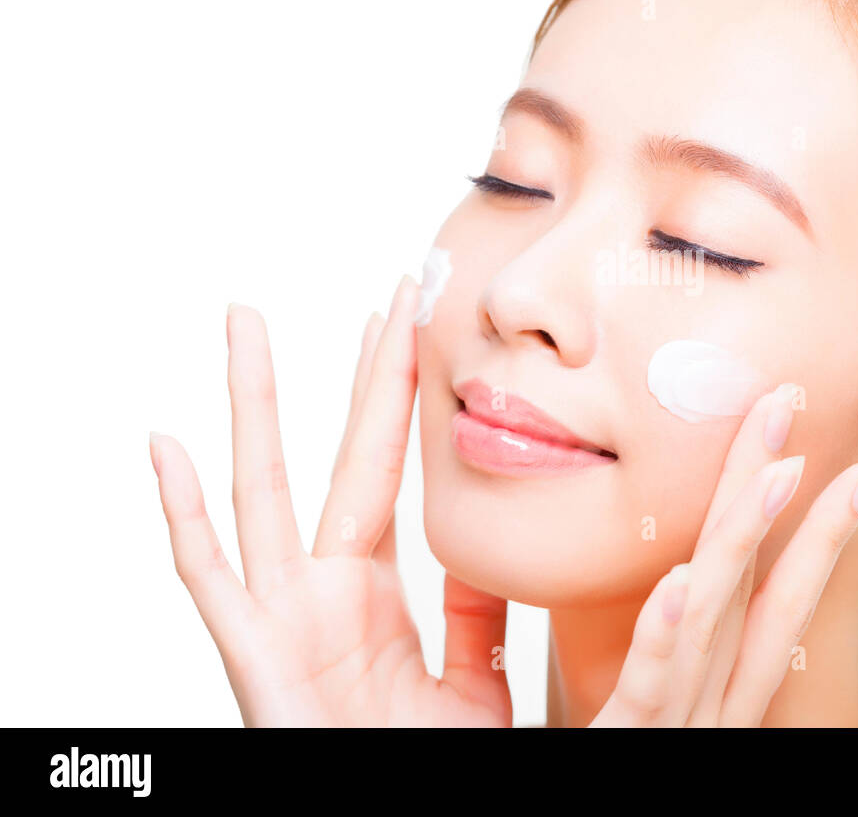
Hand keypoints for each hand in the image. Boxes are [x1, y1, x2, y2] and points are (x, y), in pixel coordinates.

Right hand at [150, 275, 510, 726]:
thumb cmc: (425, 769)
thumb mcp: (471, 683)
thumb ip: (474, 616)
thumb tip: (489, 548)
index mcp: (375, 593)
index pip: (391, 470)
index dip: (402, 399)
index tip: (414, 329)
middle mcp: (324, 589)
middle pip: (343, 454)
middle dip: (361, 372)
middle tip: (384, 292)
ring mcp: (282, 615)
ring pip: (264, 487)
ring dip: (255, 402)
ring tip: (246, 319)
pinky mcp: (252, 657)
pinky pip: (209, 575)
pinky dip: (180, 513)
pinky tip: (164, 445)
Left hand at [589, 383, 857, 726]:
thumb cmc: (599, 759)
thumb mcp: (620, 696)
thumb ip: (615, 637)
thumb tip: (591, 568)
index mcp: (711, 680)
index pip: (760, 583)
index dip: (787, 511)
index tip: (799, 440)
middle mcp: (714, 700)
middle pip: (755, 582)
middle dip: (777, 492)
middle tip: (789, 404)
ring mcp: (682, 725)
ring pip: (724, 623)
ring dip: (750, 541)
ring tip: (776, 468)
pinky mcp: (633, 745)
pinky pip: (653, 689)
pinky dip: (668, 636)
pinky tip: (679, 584)